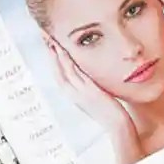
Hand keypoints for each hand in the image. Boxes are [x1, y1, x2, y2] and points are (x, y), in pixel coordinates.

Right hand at [45, 32, 145, 163]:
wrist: (119, 129)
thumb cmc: (113, 116)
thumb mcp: (100, 100)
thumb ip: (95, 91)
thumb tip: (95, 83)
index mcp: (76, 96)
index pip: (61, 74)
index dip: (54, 59)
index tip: (50, 43)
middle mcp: (74, 94)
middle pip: (57, 69)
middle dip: (49, 52)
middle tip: (43, 34)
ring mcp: (80, 93)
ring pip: (63, 70)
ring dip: (55, 54)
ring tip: (49, 38)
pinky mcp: (88, 91)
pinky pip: (74, 73)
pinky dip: (67, 61)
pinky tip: (63, 50)